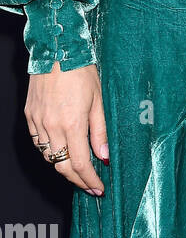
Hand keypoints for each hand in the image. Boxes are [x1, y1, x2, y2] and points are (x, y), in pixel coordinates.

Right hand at [25, 61, 107, 194]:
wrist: (56, 50)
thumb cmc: (81, 70)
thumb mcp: (98, 100)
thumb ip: (100, 131)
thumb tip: (103, 156)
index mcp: (72, 123)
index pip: (80, 164)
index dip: (89, 179)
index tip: (98, 187)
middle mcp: (52, 126)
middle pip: (62, 166)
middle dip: (76, 180)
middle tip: (89, 184)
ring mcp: (38, 122)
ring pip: (48, 156)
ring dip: (62, 166)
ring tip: (77, 168)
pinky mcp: (30, 116)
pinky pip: (38, 142)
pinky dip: (49, 151)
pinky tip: (60, 149)